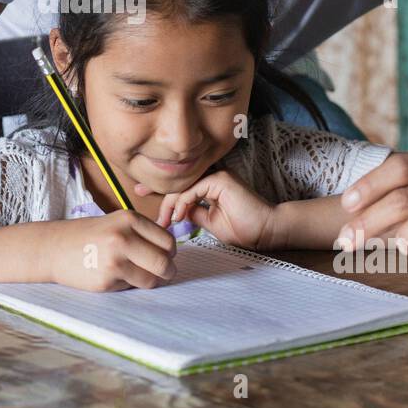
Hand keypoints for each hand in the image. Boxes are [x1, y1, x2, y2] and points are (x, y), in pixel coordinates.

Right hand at [45, 209, 176, 291]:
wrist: (53, 248)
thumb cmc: (87, 235)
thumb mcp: (116, 222)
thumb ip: (142, 233)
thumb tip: (172, 252)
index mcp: (129, 219)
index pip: (168, 242)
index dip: (170, 253)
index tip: (163, 256)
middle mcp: (123, 238)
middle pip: (164, 263)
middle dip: (167, 272)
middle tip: (162, 273)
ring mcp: (114, 261)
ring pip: (151, 280)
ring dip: (149, 281)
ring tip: (134, 274)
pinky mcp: (106, 281)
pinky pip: (131, 287)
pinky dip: (127, 284)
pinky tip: (112, 276)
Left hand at [145, 169, 276, 249]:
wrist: (266, 232)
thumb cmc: (244, 229)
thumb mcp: (210, 222)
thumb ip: (193, 214)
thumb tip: (176, 213)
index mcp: (210, 185)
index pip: (181, 184)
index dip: (161, 188)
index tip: (141, 194)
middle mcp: (213, 176)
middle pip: (178, 181)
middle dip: (157, 191)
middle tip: (141, 200)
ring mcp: (217, 176)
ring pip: (183, 185)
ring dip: (170, 204)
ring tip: (166, 221)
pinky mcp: (221, 179)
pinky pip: (193, 189)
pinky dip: (183, 202)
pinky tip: (178, 217)